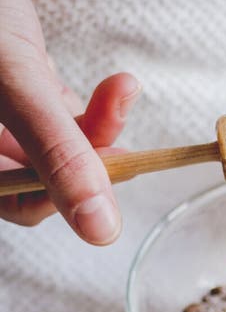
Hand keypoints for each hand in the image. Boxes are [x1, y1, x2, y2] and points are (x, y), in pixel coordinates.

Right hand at [0, 0, 139, 242]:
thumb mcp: (14, 81)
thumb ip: (58, 153)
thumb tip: (100, 229)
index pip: (19, 202)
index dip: (66, 195)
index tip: (111, 174)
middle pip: (46, 179)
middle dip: (91, 158)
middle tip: (127, 145)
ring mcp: (7, 121)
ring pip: (63, 147)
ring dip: (102, 126)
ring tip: (124, 89)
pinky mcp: (26, 92)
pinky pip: (67, 115)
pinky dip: (97, 105)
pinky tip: (120, 85)